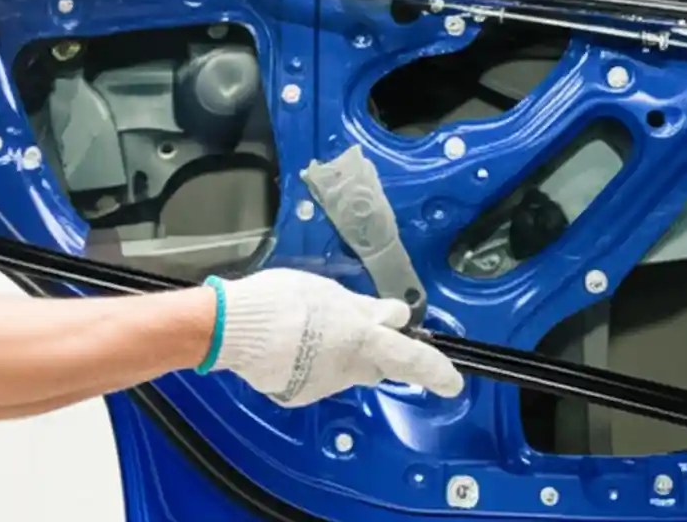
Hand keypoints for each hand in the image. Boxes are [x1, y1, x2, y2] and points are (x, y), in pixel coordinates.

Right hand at [198, 269, 463, 406]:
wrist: (233, 328)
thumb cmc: (281, 300)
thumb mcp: (330, 292)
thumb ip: (363, 307)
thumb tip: (391, 315)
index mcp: (362, 337)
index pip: (411, 357)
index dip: (436, 369)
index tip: (453, 381)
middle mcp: (349, 366)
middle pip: (378, 365)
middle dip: (377, 352)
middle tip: (360, 331)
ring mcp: (324, 384)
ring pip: (345, 371)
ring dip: (338, 354)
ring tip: (306, 328)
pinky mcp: (299, 394)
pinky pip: (315, 379)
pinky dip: (310, 364)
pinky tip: (288, 346)